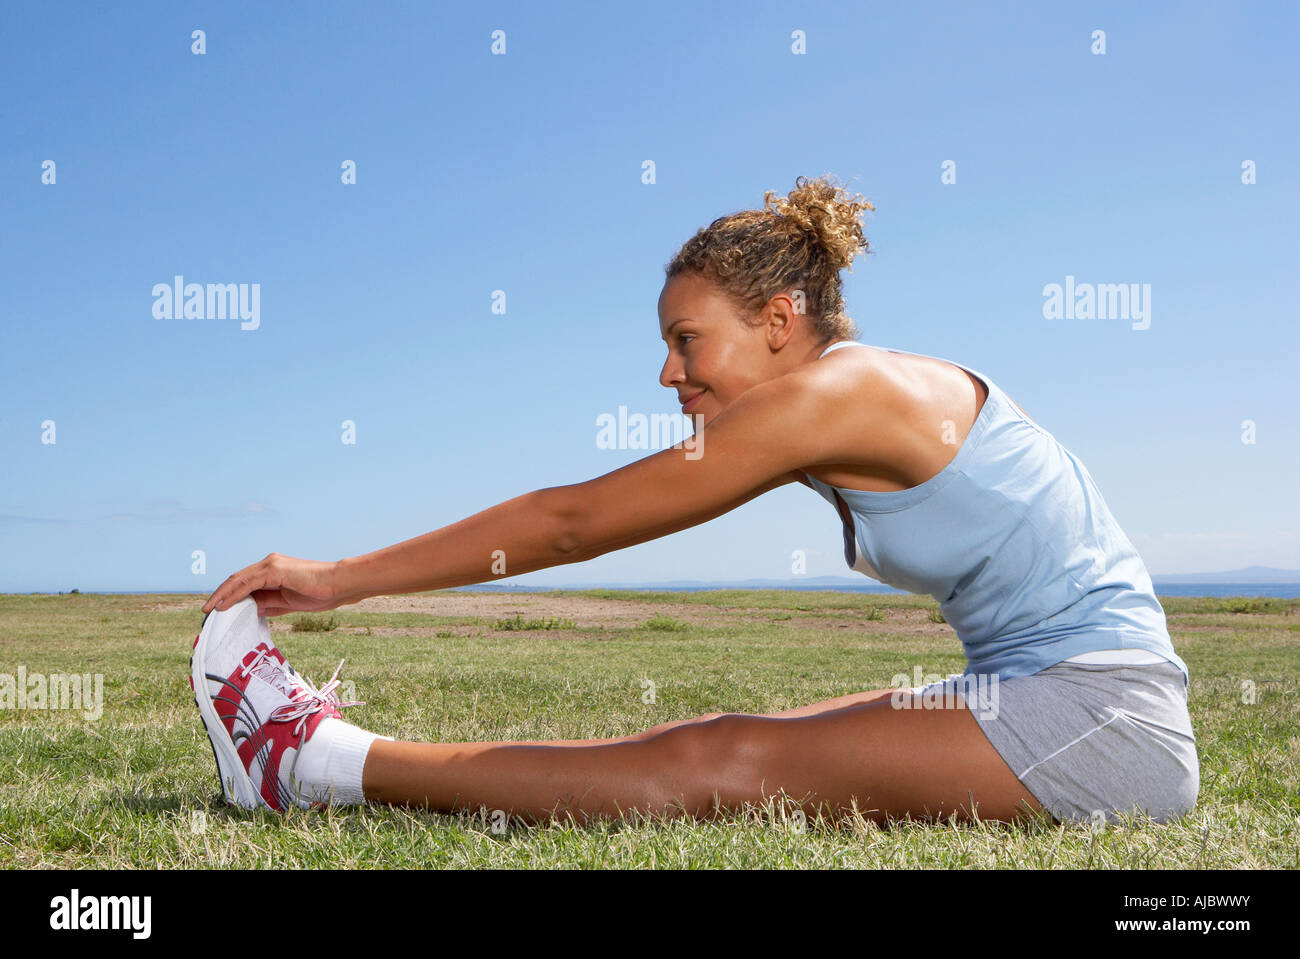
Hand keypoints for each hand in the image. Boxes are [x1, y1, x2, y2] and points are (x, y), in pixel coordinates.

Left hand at [202, 553, 341, 617]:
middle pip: (236, 579)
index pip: (244, 582)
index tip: (217, 610)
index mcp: (274, 570)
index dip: (228, 595)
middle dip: (219, 595)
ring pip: (238, 580)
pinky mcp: (274, 569)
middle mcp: (269, 564)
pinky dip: (233, 594)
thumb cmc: (321, 592)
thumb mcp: (287, 602)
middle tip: (206, 610)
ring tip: (209, 609)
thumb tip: (250, 610)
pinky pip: (247, 583)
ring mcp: (271, 565)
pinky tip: (224, 604)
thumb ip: (268, 604)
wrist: (339, 584)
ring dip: (221, 595)